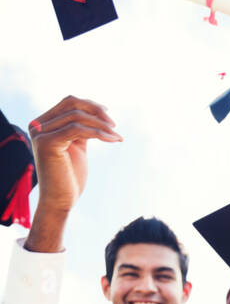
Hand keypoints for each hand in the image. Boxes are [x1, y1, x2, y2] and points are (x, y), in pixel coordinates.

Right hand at [28, 96, 120, 213]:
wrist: (61, 200)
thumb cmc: (70, 176)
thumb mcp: (76, 146)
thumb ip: (80, 129)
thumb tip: (96, 112)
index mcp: (43, 124)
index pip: (68, 103)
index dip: (91, 105)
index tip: (109, 115)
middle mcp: (37, 126)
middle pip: (71, 104)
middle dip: (96, 111)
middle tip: (114, 124)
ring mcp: (40, 134)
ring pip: (76, 117)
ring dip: (102, 125)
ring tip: (117, 136)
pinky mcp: (47, 143)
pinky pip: (77, 129)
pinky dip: (98, 132)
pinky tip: (113, 139)